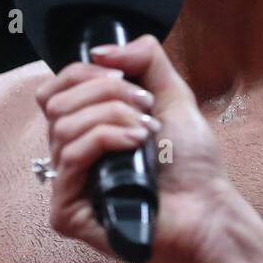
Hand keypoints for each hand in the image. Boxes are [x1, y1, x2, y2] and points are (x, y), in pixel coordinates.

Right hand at [35, 34, 262, 262]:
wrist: (206, 207)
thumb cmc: (190, 161)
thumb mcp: (172, 93)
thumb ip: (145, 58)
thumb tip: (100, 51)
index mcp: (87, 127)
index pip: (56, 88)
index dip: (85, 73)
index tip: (124, 77)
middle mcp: (70, 153)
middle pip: (57, 102)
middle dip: (109, 94)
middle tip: (145, 108)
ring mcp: (66, 184)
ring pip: (64, 126)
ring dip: (114, 117)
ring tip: (146, 132)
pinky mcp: (66, 211)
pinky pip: (71, 155)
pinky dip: (106, 138)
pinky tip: (136, 145)